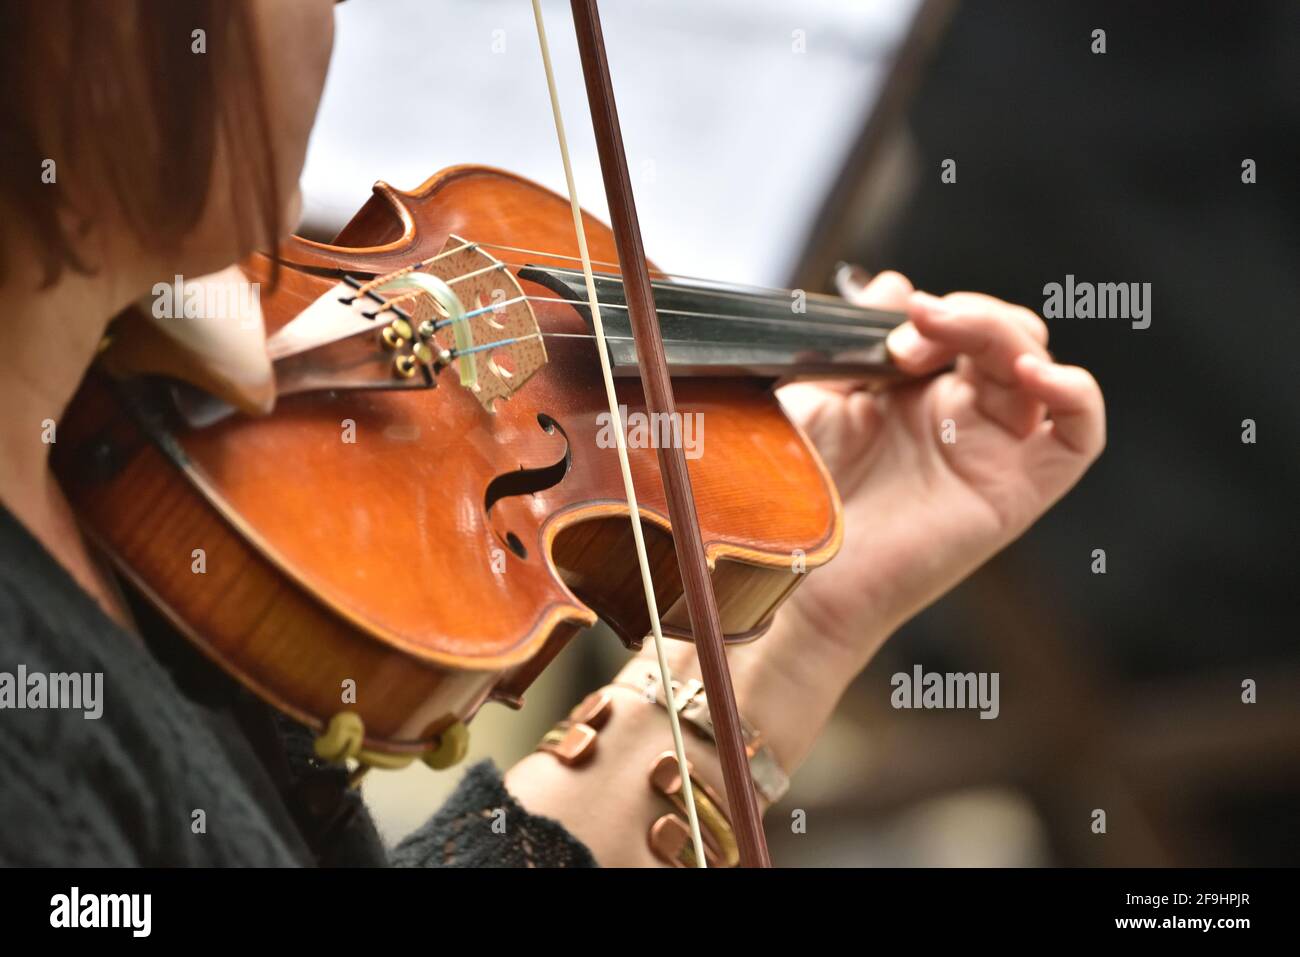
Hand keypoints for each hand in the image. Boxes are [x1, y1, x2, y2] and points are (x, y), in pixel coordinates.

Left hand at [774, 270, 1105, 675]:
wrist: (792, 563)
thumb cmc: (792, 490)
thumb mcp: (814, 393)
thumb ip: (853, 336)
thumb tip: (897, 282)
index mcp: (914, 394)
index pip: (957, 325)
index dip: (934, 310)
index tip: (892, 318)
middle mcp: (959, 418)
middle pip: (1004, 336)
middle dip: (967, 314)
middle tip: (916, 327)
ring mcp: (991, 452)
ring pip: (1037, 366)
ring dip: (1002, 332)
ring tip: (948, 333)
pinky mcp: (1017, 490)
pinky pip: (1080, 436)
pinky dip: (1076, 393)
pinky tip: (1034, 372)